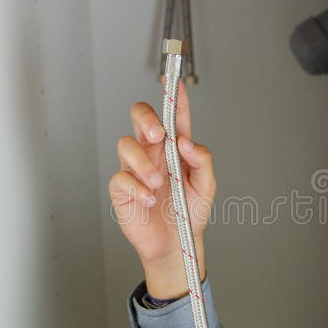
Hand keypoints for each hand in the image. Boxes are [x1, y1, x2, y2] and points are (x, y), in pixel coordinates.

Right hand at [109, 83, 215, 296]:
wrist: (177, 245)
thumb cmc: (190, 213)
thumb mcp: (206, 187)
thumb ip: (202, 161)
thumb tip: (186, 142)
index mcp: (175, 148)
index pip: (174, 116)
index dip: (173, 96)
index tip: (173, 82)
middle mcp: (153, 153)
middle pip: (140, 118)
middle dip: (146, 119)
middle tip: (158, 135)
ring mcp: (136, 169)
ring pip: (126, 144)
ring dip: (143, 163)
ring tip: (159, 183)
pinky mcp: (122, 188)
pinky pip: (120, 178)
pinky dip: (136, 187)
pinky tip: (149, 198)